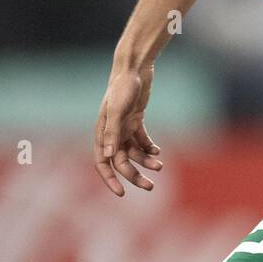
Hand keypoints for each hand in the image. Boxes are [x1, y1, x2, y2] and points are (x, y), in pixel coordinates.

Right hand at [93, 66, 162, 195]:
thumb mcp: (117, 110)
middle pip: (122, 162)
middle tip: (150, 187)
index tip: (122, 193)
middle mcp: (112, 133)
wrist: (134, 68)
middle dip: (135, 175)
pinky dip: (149, 147)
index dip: (110, 179)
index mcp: (102, 133)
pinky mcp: (136, 121)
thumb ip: (113, 132)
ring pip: (134, 153)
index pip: (103, 162)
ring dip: (146, 161)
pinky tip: (157, 150)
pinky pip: (142, 141)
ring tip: (160, 166)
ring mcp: (124, 127)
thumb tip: (110, 156)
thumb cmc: (123, 87)